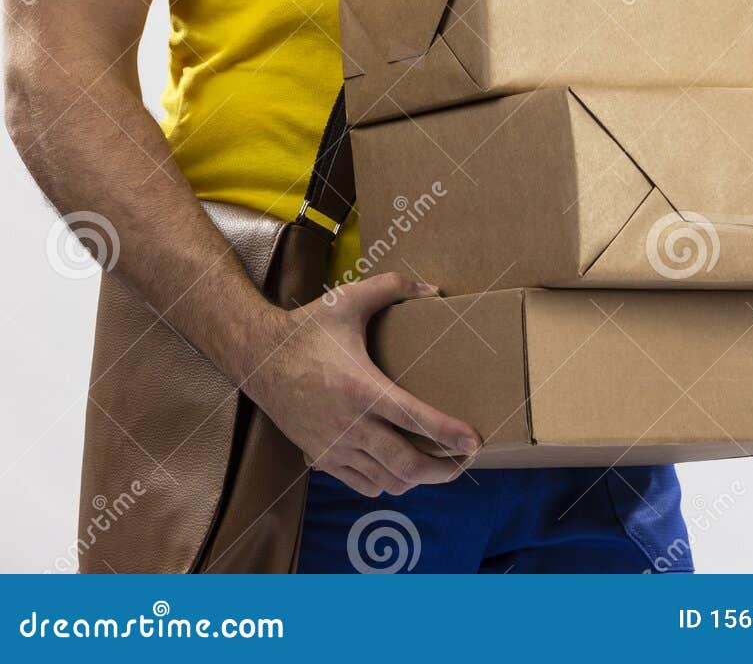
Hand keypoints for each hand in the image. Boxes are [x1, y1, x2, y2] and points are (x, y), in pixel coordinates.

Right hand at [243, 271, 481, 497]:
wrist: (258, 357)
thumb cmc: (307, 327)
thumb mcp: (349, 299)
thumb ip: (393, 286)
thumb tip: (434, 289)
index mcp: (362, 387)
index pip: (415, 419)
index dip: (449, 434)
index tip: (475, 442)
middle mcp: (350, 424)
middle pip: (406, 464)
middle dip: (443, 469)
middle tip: (464, 461)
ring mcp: (334, 446)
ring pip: (386, 481)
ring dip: (416, 479)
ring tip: (437, 465)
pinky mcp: (321, 457)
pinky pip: (362, 485)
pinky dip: (387, 484)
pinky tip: (398, 470)